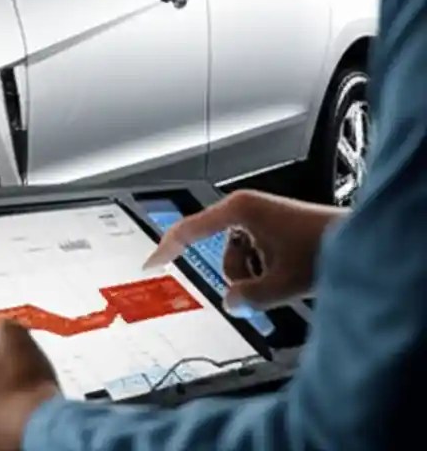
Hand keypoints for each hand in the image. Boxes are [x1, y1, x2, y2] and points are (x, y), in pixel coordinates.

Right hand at [143, 189, 344, 311]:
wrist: (360, 239)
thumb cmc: (325, 246)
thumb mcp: (282, 283)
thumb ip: (247, 298)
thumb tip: (230, 303)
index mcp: (239, 210)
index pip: (187, 229)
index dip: (165, 249)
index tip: (149, 263)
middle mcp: (244, 209)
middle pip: (220, 255)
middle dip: (242, 278)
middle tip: (271, 286)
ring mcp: (258, 217)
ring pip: (238, 261)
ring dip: (258, 276)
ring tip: (290, 275)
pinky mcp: (270, 227)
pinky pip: (253, 257)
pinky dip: (268, 270)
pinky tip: (292, 270)